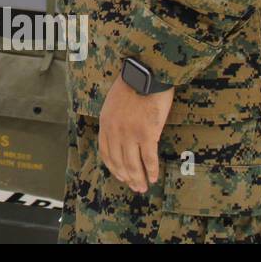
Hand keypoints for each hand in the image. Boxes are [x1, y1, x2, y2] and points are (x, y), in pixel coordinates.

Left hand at [98, 77, 173, 192]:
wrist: (146, 74)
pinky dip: (152, 170)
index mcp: (105, 123)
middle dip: (127, 177)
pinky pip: (149, 159)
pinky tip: (155, 177)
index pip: (105, 152)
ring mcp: (130, 134)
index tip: (121, 176)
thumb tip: (121, 135)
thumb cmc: (133, 84)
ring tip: (144, 187)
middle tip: (135, 187)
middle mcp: (115, 131)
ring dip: (139, 179)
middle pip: (119, 162)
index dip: (113, 167)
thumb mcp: (114, 102)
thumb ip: (114, 119)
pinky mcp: (147, 134)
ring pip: (133, 164)